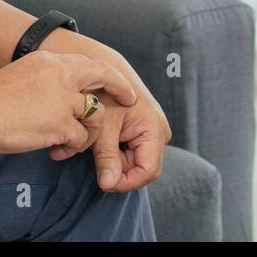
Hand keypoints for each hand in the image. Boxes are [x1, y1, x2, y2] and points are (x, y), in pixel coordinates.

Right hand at [0, 50, 136, 154]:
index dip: (107, 73)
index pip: (88, 62)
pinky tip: (57, 151)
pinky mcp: (60, 124)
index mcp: (50, 61)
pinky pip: (81, 138)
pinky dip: (73, 147)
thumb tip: (58, 91)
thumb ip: (44, 79)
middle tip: (128, 102)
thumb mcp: (21, 74)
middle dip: (120, 89)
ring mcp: (63, 100)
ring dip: (89, 132)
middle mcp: (61, 76)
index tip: (116, 83)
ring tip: (71, 142)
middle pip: (103, 77)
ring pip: (96, 115)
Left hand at [48, 79, 170, 192]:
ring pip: (136, 163)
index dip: (127, 182)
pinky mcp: (145, 133)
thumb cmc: (104, 94)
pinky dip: (117, 155)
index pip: (148, 171)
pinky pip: (133, 153)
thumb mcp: (103, 127)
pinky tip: (104, 143)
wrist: (105, 71)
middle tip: (96, 164)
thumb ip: (107, 157)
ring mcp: (154, 133)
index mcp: (155, 129)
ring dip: (116, 163)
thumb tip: (108, 186)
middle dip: (119, 171)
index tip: (105, 184)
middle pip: (142, 168)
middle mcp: (160, 132)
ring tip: (98, 149)